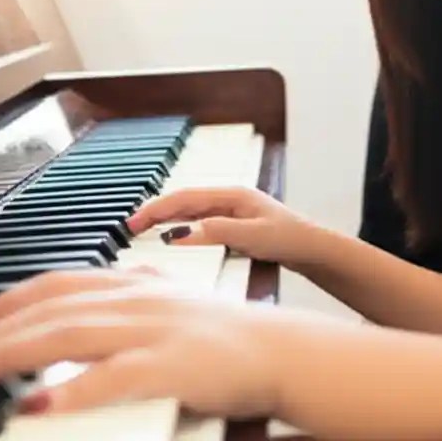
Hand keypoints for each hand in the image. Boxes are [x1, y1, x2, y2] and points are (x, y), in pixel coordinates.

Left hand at [0, 268, 294, 418]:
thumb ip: (132, 295)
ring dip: (6, 355)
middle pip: (48, 310)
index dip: (8, 302)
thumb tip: (91, 297)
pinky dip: (69, 390)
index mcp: (135, 285)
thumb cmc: (227, 336)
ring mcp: (152, 330)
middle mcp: (136, 300)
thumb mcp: (171, 303)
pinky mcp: (171, 365)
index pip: (58, 285)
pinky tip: (35, 403)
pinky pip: (112, 376)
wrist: (282, 351)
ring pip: (66, 334)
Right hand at [127, 187, 321, 267]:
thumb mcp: (252, 236)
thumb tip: (180, 234)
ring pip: (190, 211)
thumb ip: (216, 232)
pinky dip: (180, 226)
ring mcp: (231, 210)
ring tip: (141, 229)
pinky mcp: (233, 223)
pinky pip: (199, 221)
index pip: (185, 198)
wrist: (312, 248)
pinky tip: (170, 234)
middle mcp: (228, 198)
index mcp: (232, 194)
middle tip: (129, 227)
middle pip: (184, 201)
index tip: (135, 221)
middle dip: (156, 212)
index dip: (158, 208)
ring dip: (166, 218)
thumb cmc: (289, 238)